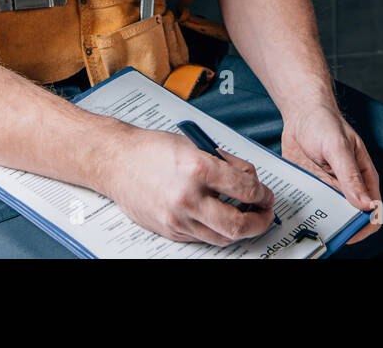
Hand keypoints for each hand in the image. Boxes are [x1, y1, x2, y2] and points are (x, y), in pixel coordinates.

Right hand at [100, 128, 276, 245]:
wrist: (117, 162)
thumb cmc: (152, 149)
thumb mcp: (196, 144)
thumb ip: (226, 163)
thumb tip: (250, 179)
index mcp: (198, 168)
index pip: (245, 189)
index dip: (262, 193)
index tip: (265, 193)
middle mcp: (187, 197)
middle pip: (237, 224)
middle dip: (260, 221)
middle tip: (266, 213)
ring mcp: (177, 218)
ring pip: (221, 236)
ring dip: (241, 230)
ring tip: (247, 218)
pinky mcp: (169, 230)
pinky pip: (202, 237)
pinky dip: (217, 230)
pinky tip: (221, 219)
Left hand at [281, 103, 381, 243]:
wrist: (301, 113)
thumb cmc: (325, 123)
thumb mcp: (338, 147)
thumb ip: (350, 175)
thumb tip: (366, 204)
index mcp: (364, 177)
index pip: (373, 211)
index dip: (364, 226)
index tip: (349, 233)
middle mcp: (348, 186)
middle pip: (350, 217)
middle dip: (339, 225)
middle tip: (323, 227)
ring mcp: (329, 187)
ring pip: (329, 214)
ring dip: (320, 218)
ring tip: (307, 217)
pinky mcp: (312, 186)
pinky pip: (311, 204)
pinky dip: (305, 208)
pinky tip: (296, 206)